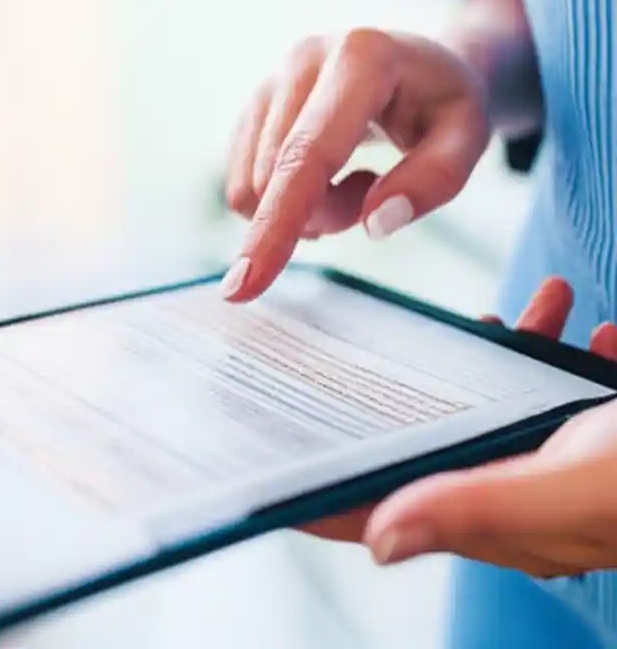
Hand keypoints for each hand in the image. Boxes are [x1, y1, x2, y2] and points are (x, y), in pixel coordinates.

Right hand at [222, 29, 490, 301]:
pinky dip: (283, 199)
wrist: (417, 64)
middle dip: (320, 217)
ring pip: (253, 186)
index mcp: (360, 60)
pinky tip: (324, 174)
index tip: (244, 285)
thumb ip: (435, 179)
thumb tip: (376, 223)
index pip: (306, 157)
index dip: (276, 224)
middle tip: (371, 197)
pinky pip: (244, 181)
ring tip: (353, 181)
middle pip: (276, 180)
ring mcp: (268, 81)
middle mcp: (302, 62)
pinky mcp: (250, 105)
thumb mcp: (469, 136)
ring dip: (304, 210)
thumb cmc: (442, 103)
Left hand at [302, 277, 616, 576]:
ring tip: (521, 306)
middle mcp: (526, 506)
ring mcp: (564, 475)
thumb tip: (380, 542)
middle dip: (404, 396)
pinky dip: (570, 361)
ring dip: (508, 356)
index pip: (388, 513)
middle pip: (434, 448)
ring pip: (505, 411)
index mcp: (506, 528)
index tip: (265, 448)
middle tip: (373, 341)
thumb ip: (481, 508)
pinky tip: (588, 331)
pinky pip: (569, 398)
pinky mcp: (604, 447)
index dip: (325, 490)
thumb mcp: (572, 487)